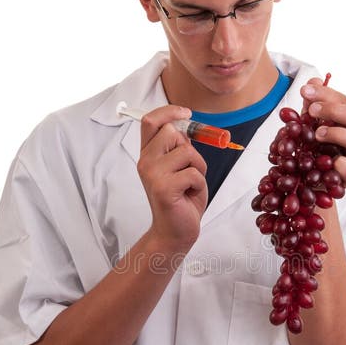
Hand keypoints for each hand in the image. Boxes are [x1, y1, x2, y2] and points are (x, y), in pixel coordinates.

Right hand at [136, 105, 207, 252]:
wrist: (174, 232)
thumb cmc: (181, 200)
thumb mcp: (180, 167)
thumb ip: (178, 147)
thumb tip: (185, 125)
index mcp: (148, 155)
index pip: (150, 121)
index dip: (169, 111)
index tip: (186, 113)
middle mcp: (145, 162)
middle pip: (172, 132)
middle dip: (190, 149)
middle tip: (189, 170)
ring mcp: (153, 175)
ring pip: (188, 152)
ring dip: (198, 168)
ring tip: (189, 185)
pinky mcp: (164, 188)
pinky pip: (194, 173)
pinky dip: (199, 184)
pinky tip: (189, 195)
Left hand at [300, 79, 345, 186]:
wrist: (318, 177)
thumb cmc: (320, 147)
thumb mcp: (313, 124)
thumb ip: (314, 104)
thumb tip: (312, 82)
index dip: (326, 94)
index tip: (305, 91)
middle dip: (335, 110)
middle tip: (312, 110)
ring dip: (339, 134)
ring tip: (318, 134)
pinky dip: (344, 165)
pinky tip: (333, 160)